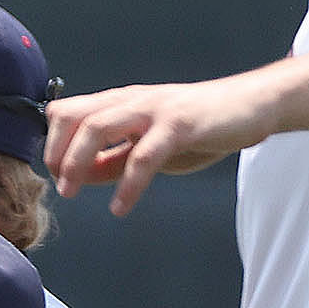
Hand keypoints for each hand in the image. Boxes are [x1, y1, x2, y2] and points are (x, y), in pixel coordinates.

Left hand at [46, 76, 277, 215]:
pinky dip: (127, 183)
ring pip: (99, 126)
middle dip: (57, 152)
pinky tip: (121, 206)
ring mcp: (155, 109)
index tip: (54, 173)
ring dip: (78, 162)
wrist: (256, 104)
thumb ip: (115, 158)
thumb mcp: (150, 146)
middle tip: (60, 185)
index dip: (53, 142)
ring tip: (72, 192)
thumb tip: (82, 176)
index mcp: (121, 103)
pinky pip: (144, 155)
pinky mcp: (181, 123)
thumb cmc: (201, 126)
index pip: (68, 112)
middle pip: (73, 116)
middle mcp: (132, 101)